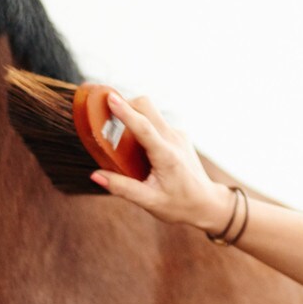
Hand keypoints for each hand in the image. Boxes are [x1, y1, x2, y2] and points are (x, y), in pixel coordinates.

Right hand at [90, 92, 233, 234]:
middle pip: (147, 107)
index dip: (126, 112)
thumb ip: (122, 188)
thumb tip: (96, 175)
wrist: (207, 203)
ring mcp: (178, 135)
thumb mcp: (149, 202)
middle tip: (105, 115)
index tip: (111, 98)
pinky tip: (136, 147)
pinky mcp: (178, 135)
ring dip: (133, 116)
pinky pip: (156, 123)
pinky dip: (142, 126)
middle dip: (126, 105)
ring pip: (151, 112)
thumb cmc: (179, 205)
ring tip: (117, 135)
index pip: (144, 128)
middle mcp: (174, 140)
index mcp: (167, 156)